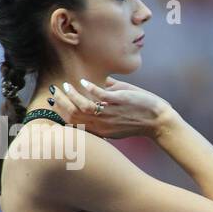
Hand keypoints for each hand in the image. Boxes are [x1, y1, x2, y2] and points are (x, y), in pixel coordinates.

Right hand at [49, 76, 173, 139]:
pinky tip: (83, 81)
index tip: (53, 102)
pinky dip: (89, 87)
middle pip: (72, 116)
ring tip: (66, 85)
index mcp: (99, 129)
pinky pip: (98, 95)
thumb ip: (102, 104)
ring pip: (82, 106)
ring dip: (71, 95)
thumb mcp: (116, 117)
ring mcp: (109, 113)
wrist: (159, 122)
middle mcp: (102, 124)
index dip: (60, 113)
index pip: (73, 124)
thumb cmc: (138, 118)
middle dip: (61, 103)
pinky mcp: (119, 102)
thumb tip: (89, 86)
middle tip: (54, 92)